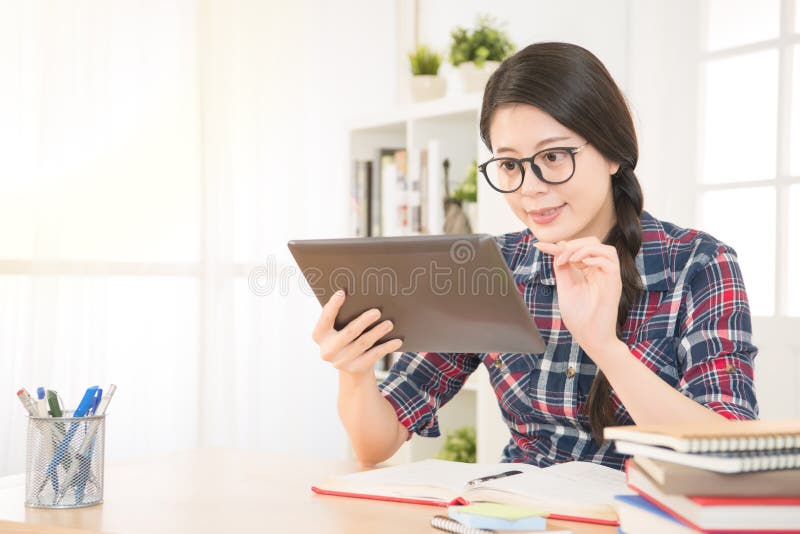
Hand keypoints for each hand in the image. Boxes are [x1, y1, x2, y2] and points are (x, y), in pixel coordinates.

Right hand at [311, 290, 403, 378]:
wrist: (352, 367)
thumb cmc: (346, 337)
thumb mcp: (339, 328)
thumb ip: (343, 315)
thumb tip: (361, 298)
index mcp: (319, 336)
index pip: (325, 319)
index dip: (332, 306)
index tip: (342, 292)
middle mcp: (328, 351)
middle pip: (348, 333)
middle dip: (363, 321)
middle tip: (377, 312)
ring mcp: (341, 362)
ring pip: (363, 343)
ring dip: (378, 332)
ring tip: (389, 324)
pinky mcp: (356, 368)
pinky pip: (374, 355)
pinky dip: (386, 347)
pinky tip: (396, 340)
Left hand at [533, 237, 621, 356]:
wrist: (590, 337)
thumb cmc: (579, 317)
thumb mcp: (565, 287)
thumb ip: (562, 269)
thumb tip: (556, 250)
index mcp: (589, 271)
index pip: (578, 249)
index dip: (559, 245)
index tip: (538, 245)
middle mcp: (600, 271)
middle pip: (593, 243)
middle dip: (573, 245)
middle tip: (558, 257)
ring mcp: (609, 277)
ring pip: (605, 249)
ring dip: (584, 249)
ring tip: (570, 261)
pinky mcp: (615, 283)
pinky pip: (611, 261)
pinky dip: (594, 258)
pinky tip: (580, 265)